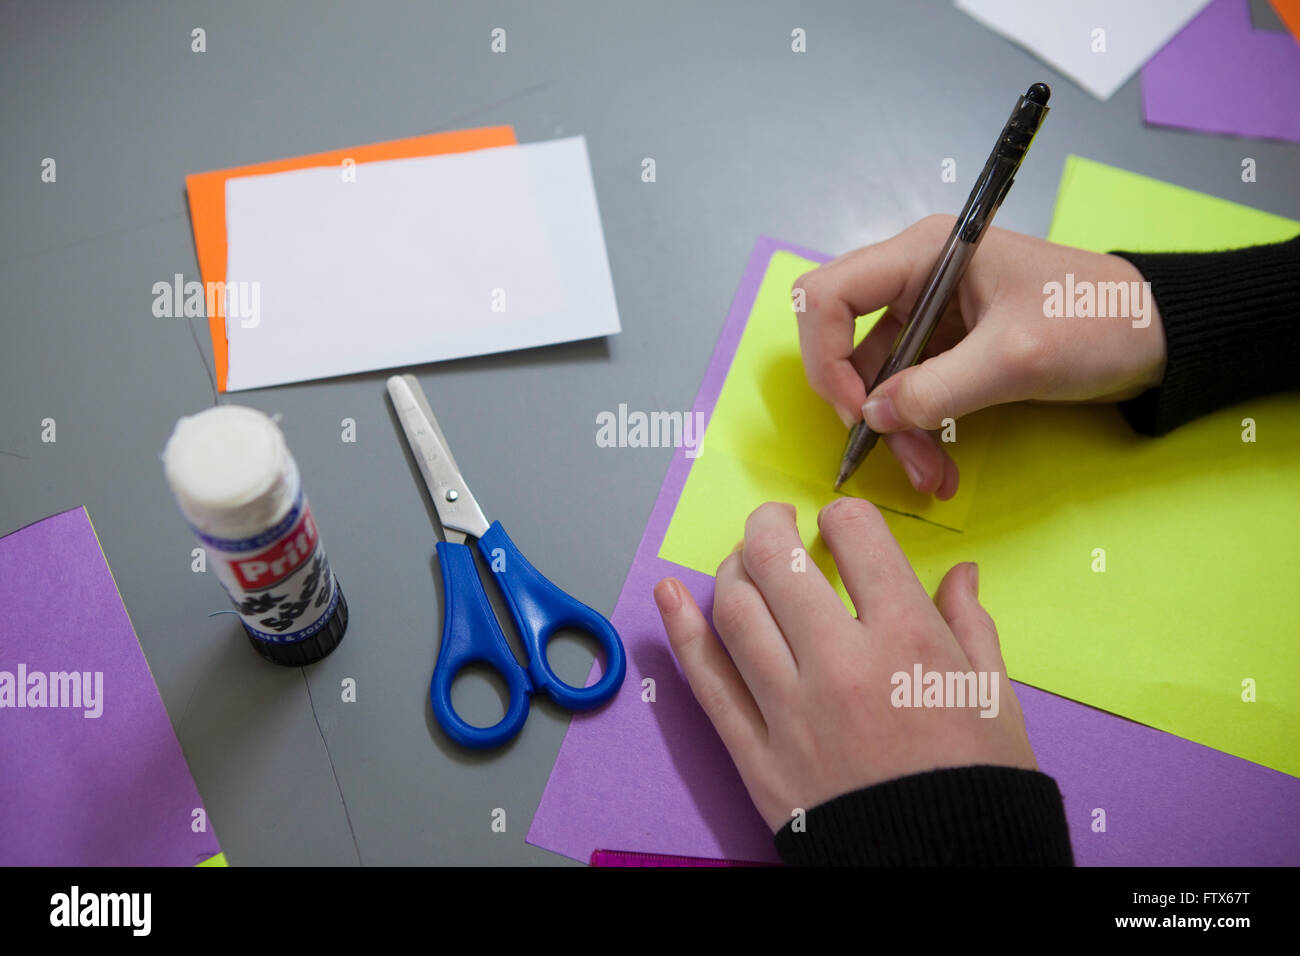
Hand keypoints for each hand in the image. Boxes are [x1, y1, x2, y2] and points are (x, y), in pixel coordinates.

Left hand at [653, 498, 1037, 832]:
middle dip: (772, 524)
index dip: (848, 516)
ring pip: (735, 609)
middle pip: (779, 560)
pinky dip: (682, 630)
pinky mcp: (755, 753)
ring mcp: (790, 709)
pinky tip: (670, 596)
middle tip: (776, 521)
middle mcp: (841, 664)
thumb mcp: (996, 701)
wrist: (944, 872)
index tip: (845, 524)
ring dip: (733, 568)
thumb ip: (973, 627)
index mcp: (909, 641)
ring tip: (745, 559)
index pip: (858, 536)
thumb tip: (962, 574)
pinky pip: (706, 680)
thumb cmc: (977, 788)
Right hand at [794, 217, 1166, 496]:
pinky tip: (941, 467)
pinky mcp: (947, 347)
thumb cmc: (1095, 321)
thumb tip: (872, 419)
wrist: (1158, 335)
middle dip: (861, 406)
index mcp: (924, 253)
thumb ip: (937, 389)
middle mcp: (914, 278)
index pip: (828, 295)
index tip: (857, 411)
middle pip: (844, 342)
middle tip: (892, 455)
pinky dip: (918, 432)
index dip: (826, 356)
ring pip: (876, 379)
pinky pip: (908, 392)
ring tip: (932, 477)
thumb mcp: (1015, 358)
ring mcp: (928, 314)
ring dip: (895, 432)